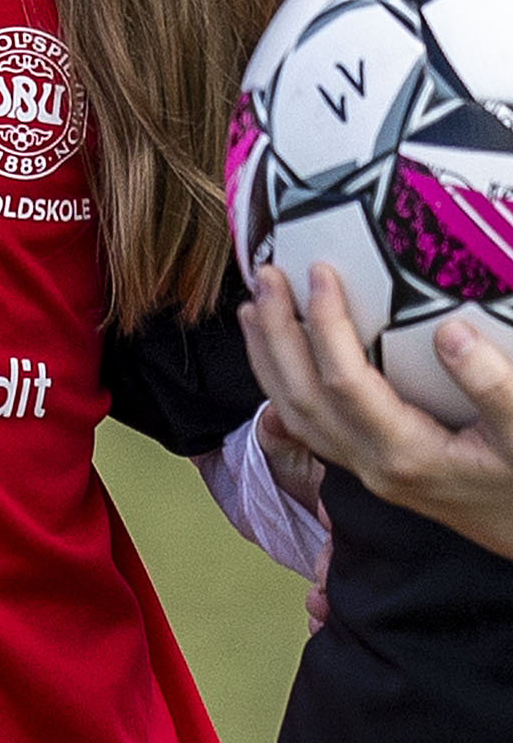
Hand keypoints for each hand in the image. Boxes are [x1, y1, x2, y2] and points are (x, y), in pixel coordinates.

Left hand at [241, 264, 512, 561]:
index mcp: (406, 453)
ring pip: (294, 414)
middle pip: (299, 396)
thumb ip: (494, 387)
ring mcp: (365, 470)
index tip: (320, 272)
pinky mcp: (370, 468)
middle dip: (276, 333)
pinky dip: (284, 385)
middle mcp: (371, 465)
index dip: (327, 324)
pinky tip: (280, 358)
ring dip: (268, 359)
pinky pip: (310, 425)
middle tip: (266, 276)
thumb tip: (450, 332)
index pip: (344, 381)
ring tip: (253, 308)